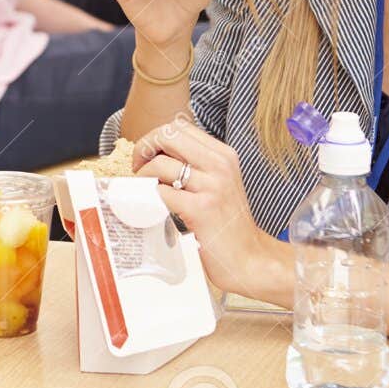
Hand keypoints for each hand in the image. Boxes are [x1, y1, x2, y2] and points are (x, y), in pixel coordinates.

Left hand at [131, 122, 285, 303]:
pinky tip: (153, 207)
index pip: (179, 127)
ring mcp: (212, 186)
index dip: (156, 138)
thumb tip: (157, 154)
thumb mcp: (220, 184)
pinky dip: (149, 197)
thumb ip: (197, 166)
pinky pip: (161, 192)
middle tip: (138, 168)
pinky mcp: (201, 210)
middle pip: (168, 135)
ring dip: (143, 176)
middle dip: (144, 148)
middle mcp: (220, 165)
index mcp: (224, 155)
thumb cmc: (229, 225)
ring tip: (144, 190)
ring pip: (161, 164)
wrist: (250, 260)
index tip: (148, 157)